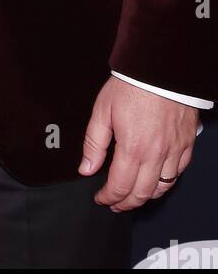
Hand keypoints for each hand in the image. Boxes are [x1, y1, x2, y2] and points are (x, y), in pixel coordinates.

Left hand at [79, 75, 198, 209]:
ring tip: (133, 195)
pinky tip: (155, 179)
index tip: (101, 199)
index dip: (108, 198)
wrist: (159, 69)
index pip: (120, 186)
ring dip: (145, 196)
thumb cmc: (132, 86)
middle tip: (115, 203)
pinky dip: (165, 182)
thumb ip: (94, 143)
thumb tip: (86, 168)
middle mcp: (156, 154)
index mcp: (133, 148)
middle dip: (125, 204)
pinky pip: (177, 173)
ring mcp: (174, 151)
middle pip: (141, 194)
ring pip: (162, 188)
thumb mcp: (102, 111)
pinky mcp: (186, 145)